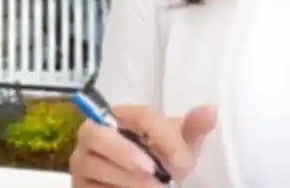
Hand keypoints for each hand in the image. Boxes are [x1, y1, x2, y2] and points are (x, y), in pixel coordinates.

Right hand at [70, 104, 216, 186]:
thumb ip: (193, 128)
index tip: (182, 160)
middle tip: (154, 174)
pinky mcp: (79, 186)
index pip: (139, 116)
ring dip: (127, 180)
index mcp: (122, 116)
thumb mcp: (181, 145)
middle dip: (127, 154)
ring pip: (94, 166)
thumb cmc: (162, 158)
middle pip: (98, 135)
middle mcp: (93, 134)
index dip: (163, 136)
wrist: (146, 183)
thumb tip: (210, 111)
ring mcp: (82, 161)